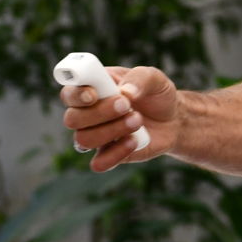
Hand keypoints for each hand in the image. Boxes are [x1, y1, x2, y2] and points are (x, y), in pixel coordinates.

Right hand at [60, 65, 179, 171]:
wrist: (172, 119)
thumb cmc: (156, 94)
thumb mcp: (153, 78)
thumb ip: (139, 78)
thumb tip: (126, 92)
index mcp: (92, 88)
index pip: (69, 93)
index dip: (76, 95)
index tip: (94, 94)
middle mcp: (87, 113)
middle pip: (72, 119)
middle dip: (99, 113)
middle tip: (126, 105)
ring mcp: (96, 135)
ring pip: (84, 140)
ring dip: (112, 130)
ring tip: (137, 120)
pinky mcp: (108, 154)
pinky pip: (99, 163)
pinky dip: (116, 153)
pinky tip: (134, 140)